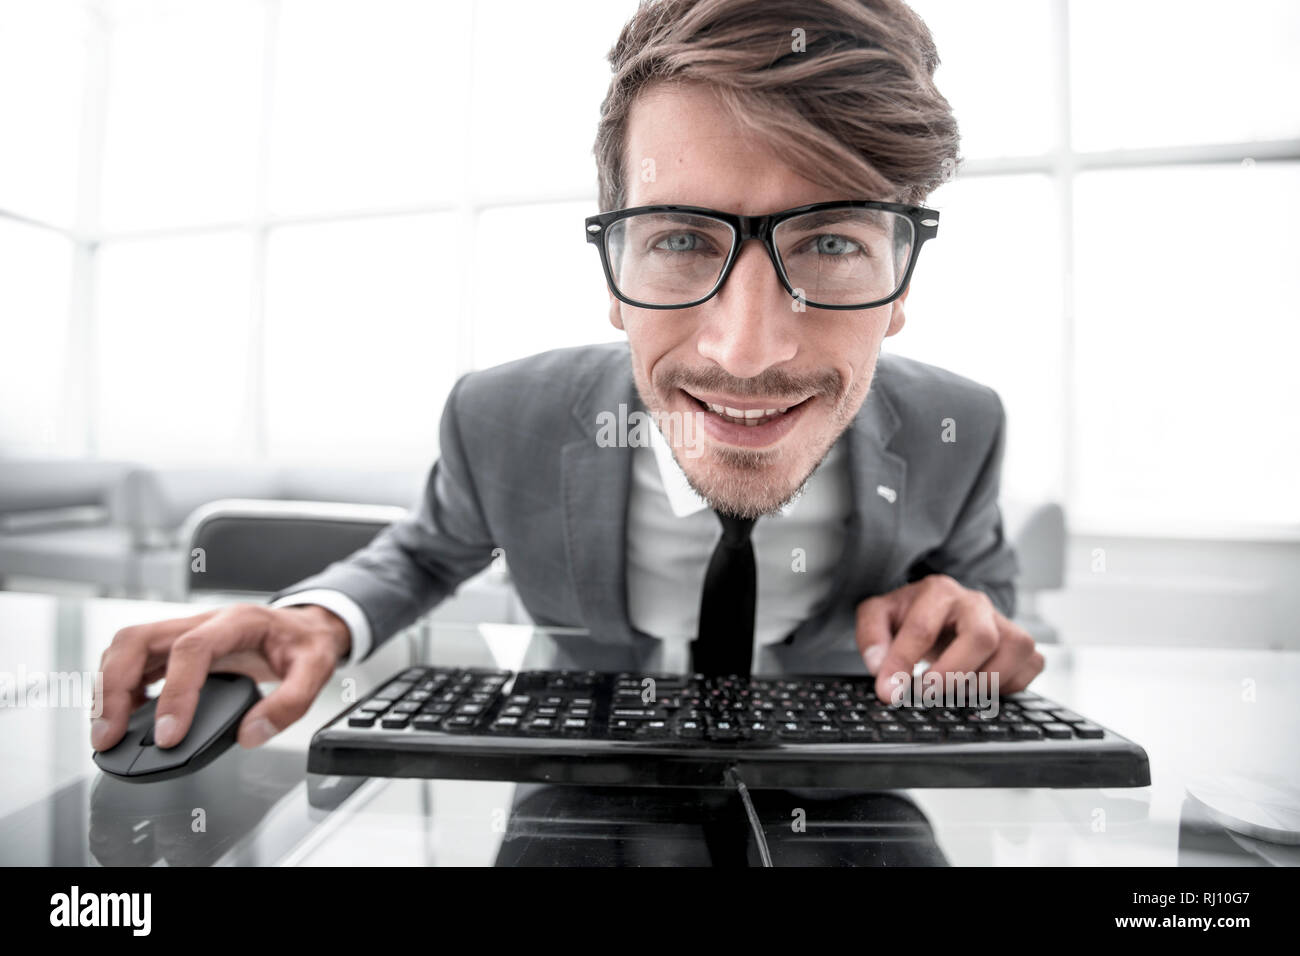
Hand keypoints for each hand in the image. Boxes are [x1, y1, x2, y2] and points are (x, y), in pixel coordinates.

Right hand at [91, 603, 350, 751]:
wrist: (306, 626)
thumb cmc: (307, 644)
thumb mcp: (317, 670)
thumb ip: (290, 703)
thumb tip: (250, 735)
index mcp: (237, 623)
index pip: (191, 650)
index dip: (174, 693)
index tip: (167, 735)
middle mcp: (203, 621)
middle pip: (139, 640)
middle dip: (115, 687)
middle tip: (110, 735)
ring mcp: (185, 631)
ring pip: (127, 647)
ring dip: (108, 687)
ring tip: (106, 731)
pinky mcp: (176, 648)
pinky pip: (135, 660)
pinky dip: (119, 687)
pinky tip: (123, 716)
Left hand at [855, 574, 1042, 700]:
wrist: (940, 612)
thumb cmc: (910, 615)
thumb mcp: (879, 615)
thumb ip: (871, 636)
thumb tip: (880, 667)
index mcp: (938, 592)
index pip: (922, 628)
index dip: (903, 663)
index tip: (889, 691)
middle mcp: (976, 604)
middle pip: (981, 637)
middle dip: (953, 673)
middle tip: (927, 694)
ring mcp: (1004, 622)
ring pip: (1013, 652)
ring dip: (982, 682)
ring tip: (953, 691)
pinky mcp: (1024, 644)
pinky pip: (1031, 666)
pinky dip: (1009, 685)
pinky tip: (981, 687)